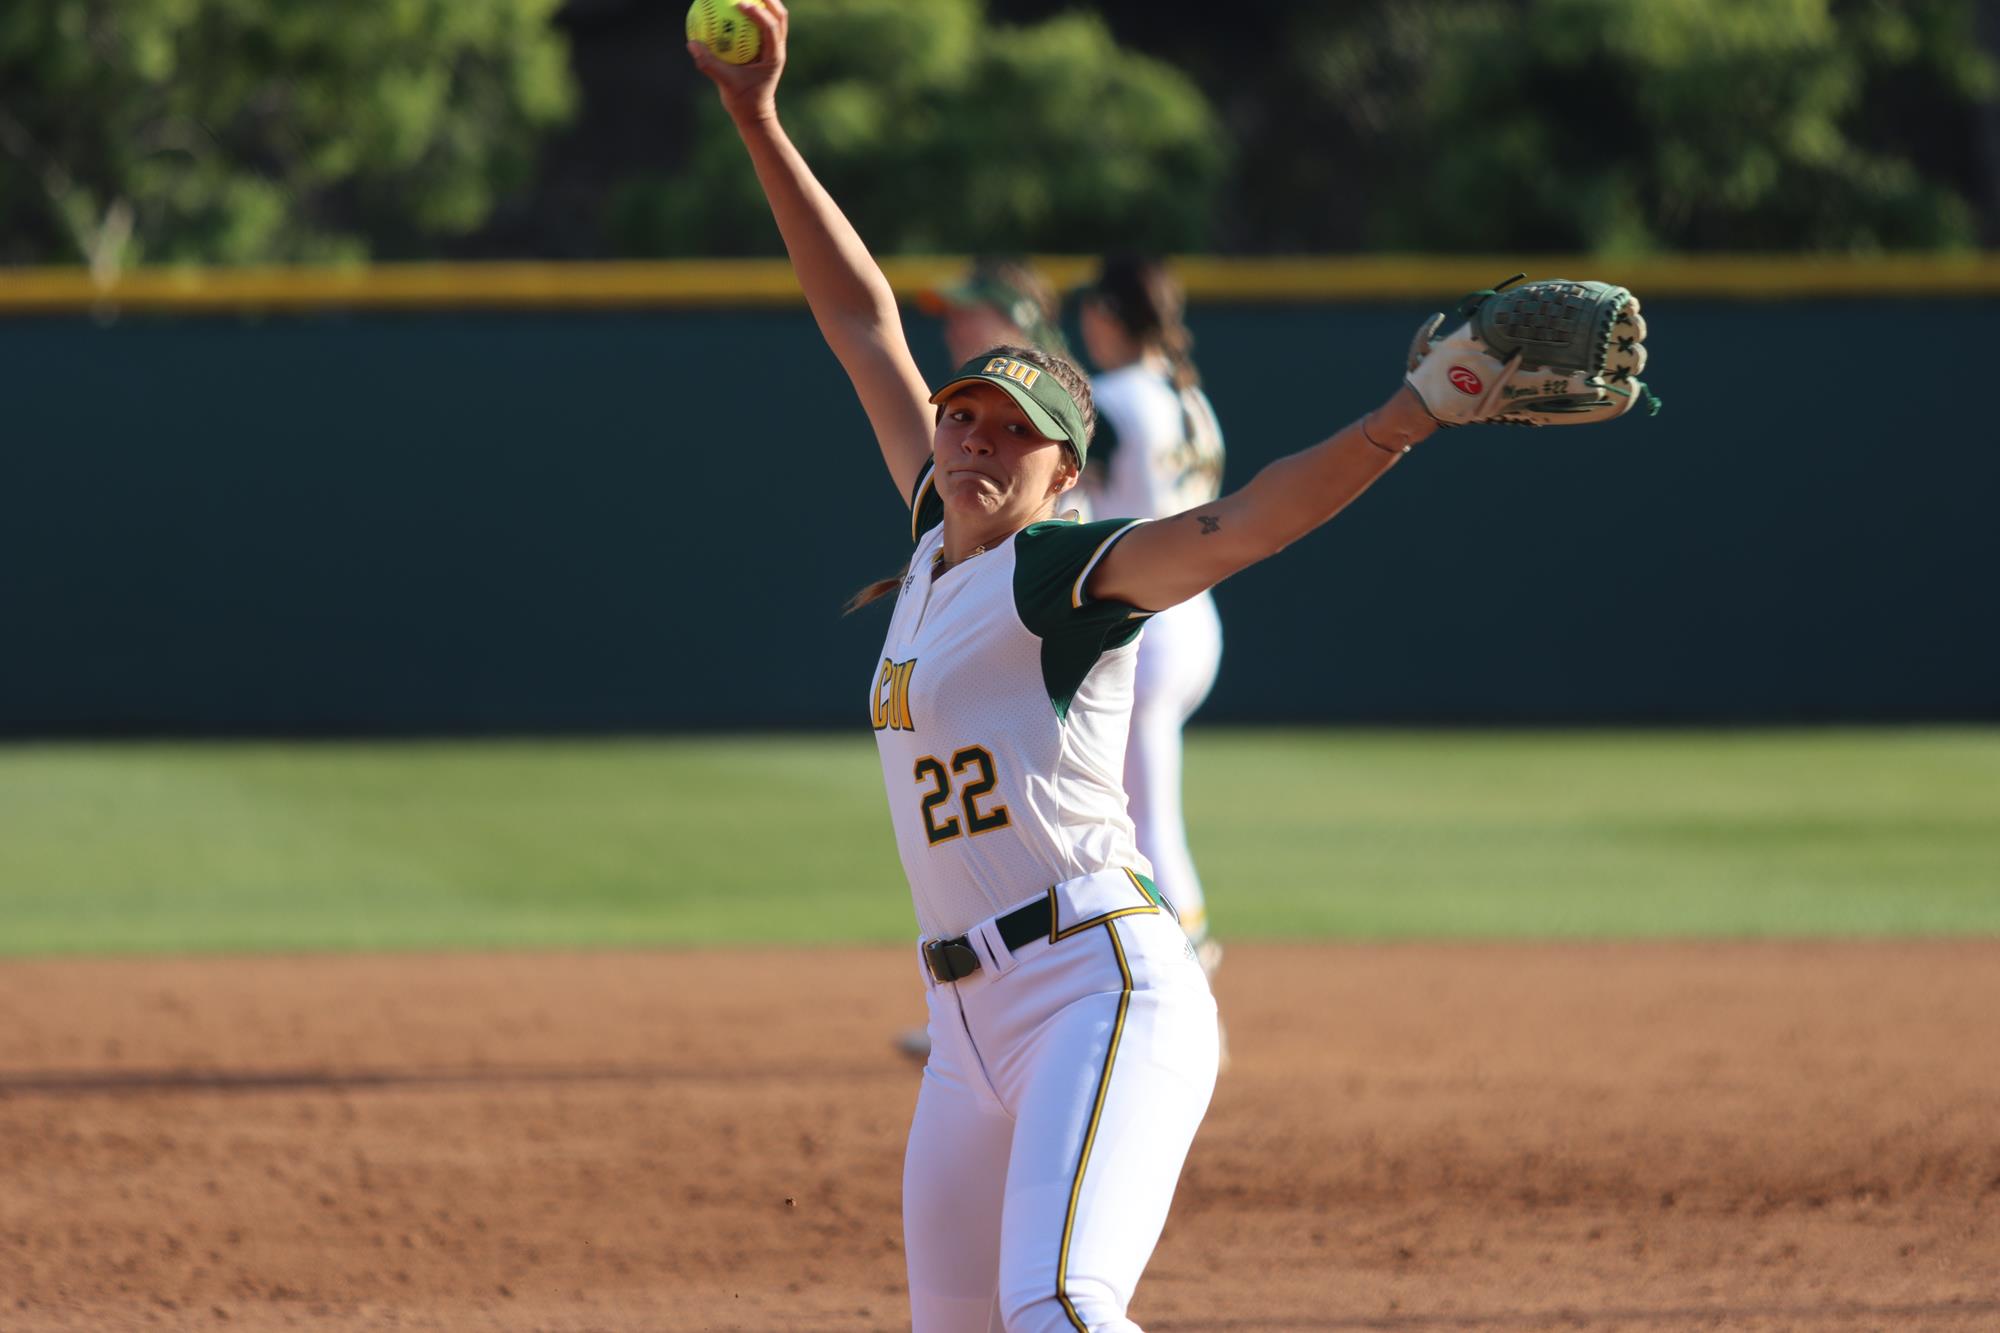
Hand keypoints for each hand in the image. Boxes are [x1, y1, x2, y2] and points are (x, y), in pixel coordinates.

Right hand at [687, 0, 787, 123]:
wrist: (754, 114)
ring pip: (774, 18)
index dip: (758, 13)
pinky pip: (760, 27)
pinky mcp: (765, 50)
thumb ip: (709, 64)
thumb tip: (692, 44)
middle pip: (779, 16)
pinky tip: (734, 6)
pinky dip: (751, 15)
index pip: (770, 28)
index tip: (740, 4)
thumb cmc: (743, 101)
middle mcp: (776, 49)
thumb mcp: (725, 84)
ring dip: (763, 3)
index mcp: (773, 56)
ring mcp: (773, 48)